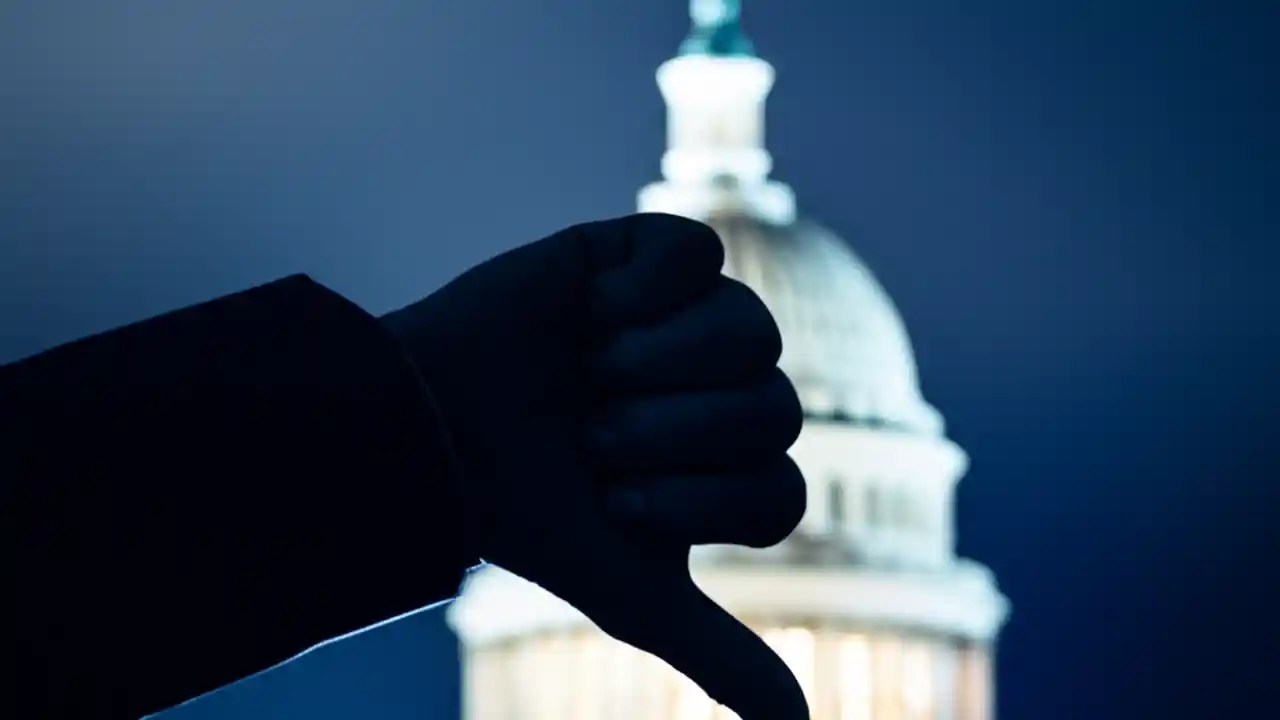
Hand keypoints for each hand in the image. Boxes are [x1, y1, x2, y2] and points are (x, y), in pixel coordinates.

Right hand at [382, 213, 807, 719]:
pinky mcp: (645, 257)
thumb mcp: (626, 592)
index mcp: (724, 472)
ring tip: (594, 371)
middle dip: (677, 434)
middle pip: (775, 409)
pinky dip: (648, 288)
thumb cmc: (524, 513)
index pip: (778, 491)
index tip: (614, 502)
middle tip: (594, 436)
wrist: (426, 430)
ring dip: (664, 363)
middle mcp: (719, 396)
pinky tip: (591, 311)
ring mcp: (687, 323)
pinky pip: (700, 252)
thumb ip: (717, 649)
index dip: (701, 501)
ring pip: (750, 329)